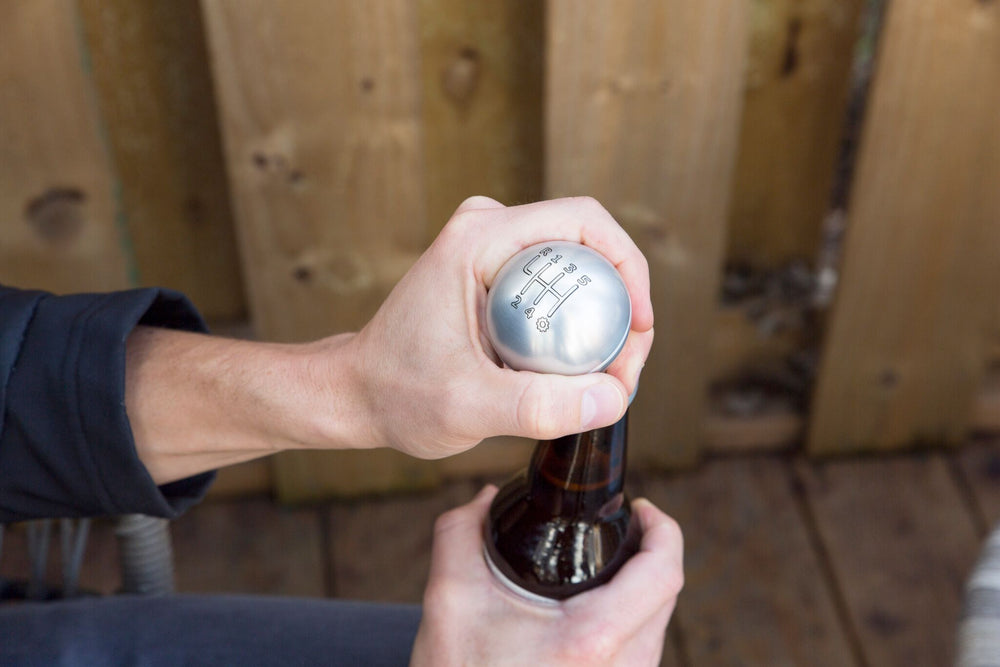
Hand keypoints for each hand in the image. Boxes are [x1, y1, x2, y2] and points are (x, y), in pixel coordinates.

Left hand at [125, 197, 652, 482]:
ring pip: (577, 268)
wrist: (355, 394)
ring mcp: (490, 249)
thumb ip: (537, 407)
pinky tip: (583, 369)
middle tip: (628, 369)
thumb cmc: (396, 394)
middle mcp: (486, 229)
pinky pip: (557, 286)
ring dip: (606, 315)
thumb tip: (613, 398)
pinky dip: (580, 322)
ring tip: (612, 377)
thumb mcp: (466, 407)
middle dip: (623, 302)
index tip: (641, 327)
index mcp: (477, 238)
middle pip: (588, 245)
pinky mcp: (493, 274)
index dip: (629, 268)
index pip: (584, 222)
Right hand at [410, 486, 682, 666]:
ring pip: (658, 625)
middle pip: (667, 596)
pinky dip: (633, 618)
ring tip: (610, 562)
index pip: (662, 575)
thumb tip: (489, 498)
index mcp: (589, 642)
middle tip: (620, 526)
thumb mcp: (449, 600)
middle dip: (650, 552)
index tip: (639, 509)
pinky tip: (600, 606)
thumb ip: (462, 534)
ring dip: (643, 586)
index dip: (664, 530)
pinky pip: (644, 650)